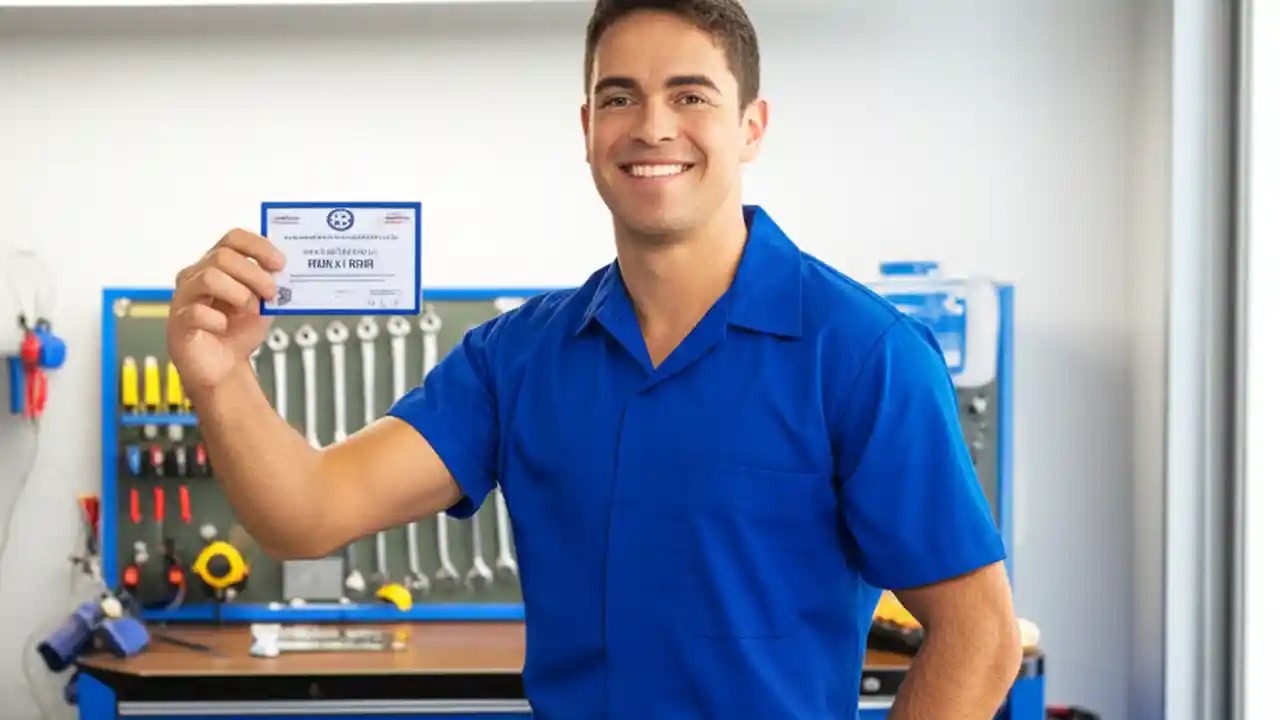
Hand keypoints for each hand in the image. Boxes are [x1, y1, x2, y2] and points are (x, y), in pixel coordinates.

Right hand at [167, 229, 284, 396]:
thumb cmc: (238, 332)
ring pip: (209, 278)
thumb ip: (271, 286)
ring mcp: (184, 298)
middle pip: (222, 256)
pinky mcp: (178, 323)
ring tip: (250, 310)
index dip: (258, 246)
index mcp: (217, 265)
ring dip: (239, 293)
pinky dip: (216, 319)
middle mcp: (197, 276)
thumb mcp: (263, 304)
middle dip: (254, 274)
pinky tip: (224, 326)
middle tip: (270, 292)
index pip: (233, 239)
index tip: (279, 263)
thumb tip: (284, 272)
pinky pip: (195, 312)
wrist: (224, 368)